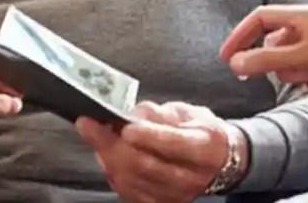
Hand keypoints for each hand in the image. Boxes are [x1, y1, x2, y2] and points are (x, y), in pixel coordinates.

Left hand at [76, 102, 230, 202]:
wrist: (218, 161)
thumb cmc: (200, 132)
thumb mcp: (188, 113)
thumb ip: (161, 113)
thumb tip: (132, 115)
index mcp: (204, 147)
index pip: (174, 144)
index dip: (148, 136)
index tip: (125, 126)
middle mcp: (191, 177)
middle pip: (145, 165)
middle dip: (111, 144)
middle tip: (88, 124)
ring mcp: (175, 195)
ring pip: (131, 180)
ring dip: (106, 156)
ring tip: (94, 133)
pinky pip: (128, 191)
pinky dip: (111, 171)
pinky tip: (105, 154)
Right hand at [220, 4, 307, 95]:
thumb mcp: (301, 57)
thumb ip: (265, 61)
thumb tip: (234, 63)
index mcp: (299, 16)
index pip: (259, 20)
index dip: (240, 36)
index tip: (227, 58)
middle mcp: (307, 28)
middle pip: (274, 47)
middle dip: (280, 65)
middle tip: (292, 72)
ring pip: (290, 65)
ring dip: (300, 75)